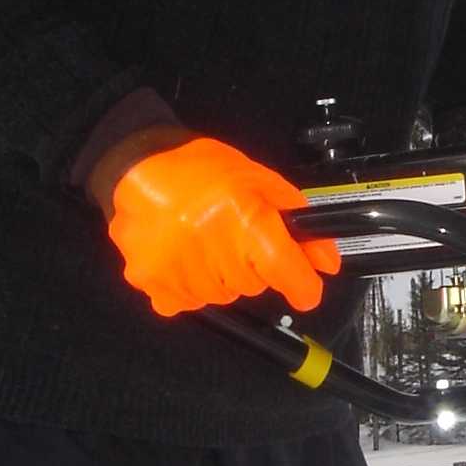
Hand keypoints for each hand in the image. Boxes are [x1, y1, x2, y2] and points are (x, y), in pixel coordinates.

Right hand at [103, 137, 341, 317]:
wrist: (137, 163)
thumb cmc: (203, 168)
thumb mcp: (261, 181)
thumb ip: (297, 222)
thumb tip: (327, 264)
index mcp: (246, 223)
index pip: (289, 276)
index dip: (303, 285)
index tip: (303, 285)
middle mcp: (215, 254)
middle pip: (254, 285)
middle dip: (251, 264)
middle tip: (230, 233)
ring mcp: (180, 273)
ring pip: (222, 296)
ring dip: (219, 275)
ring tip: (201, 239)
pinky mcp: (152, 283)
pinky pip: (186, 303)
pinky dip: (188, 285)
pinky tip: (181, 255)